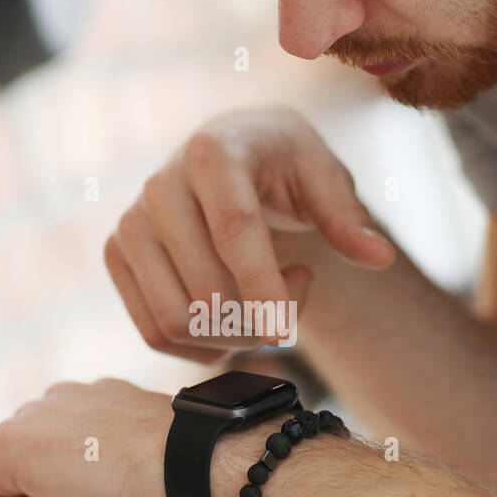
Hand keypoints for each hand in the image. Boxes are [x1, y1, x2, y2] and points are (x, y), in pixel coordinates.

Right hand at [105, 106, 395, 361]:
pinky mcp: (117, 253)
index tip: (282, 330)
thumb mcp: (323, 177)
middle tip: (298, 292)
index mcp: (212, 152)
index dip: (260, 287)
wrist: (227, 151)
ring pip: (174, 319)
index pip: (233, 231)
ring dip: (230, 336)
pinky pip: (153, 332)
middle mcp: (160, 184)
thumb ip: (347, 219)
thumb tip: (379, 257)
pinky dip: (199, 345)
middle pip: (205, 290)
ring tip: (265, 302)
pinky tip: (232, 319)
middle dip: (258, 318)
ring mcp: (131, 221)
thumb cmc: (281, 163)